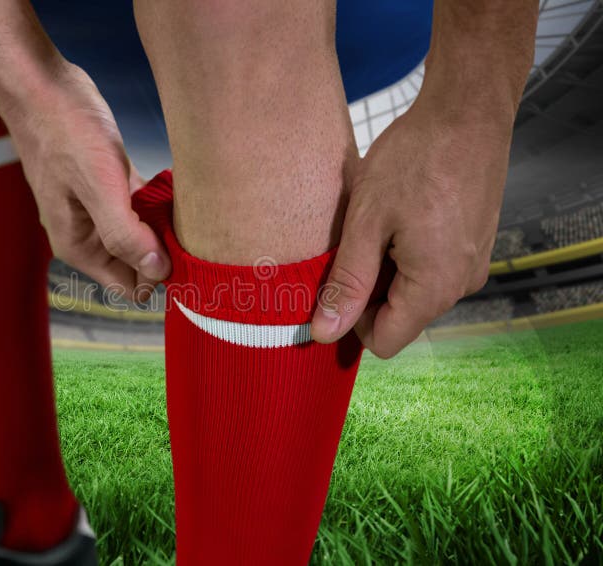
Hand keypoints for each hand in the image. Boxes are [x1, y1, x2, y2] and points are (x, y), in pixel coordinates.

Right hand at [3, 60, 168, 301]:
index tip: (187, 255)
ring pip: (142, 234)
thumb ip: (125, 235)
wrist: (43, 86)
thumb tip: (158, 272)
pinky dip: (157, 202)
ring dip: (164, 225)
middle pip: (138, 263)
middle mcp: (88, 234)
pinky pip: (141, 207)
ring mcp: (98, 209)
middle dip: (165, 250)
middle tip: (192, 226)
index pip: (129, 286)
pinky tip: (173, 188)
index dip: (158, 277)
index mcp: (80, 246)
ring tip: (184, 205)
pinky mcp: (109, 185)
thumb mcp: (99, 188)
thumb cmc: (63, 132)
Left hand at [310, 95, 513, 356]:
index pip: (384, 341)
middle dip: (368, 291)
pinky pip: (431, 269)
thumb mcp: (366, 222)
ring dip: (386, 270)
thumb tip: (325, 334)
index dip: (351, 319)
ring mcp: (471, 264)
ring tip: (378, 224)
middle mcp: (460, 285)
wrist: (468, 110)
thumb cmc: (415, 158)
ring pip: (413, 293)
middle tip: (354, 242)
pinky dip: (407, 255)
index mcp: (433, 287)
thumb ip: (348, 283)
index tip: (336, 280)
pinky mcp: (474, 245)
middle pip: (400, 317)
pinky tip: (398, 217)